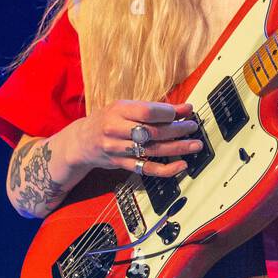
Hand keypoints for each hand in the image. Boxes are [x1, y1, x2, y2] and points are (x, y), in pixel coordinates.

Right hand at [69, 100, 201, 176]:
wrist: (82, 141)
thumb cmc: (110, 119)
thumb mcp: (127, 108)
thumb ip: (156, 108)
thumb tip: (187, 108)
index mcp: (118, 110)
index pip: (147, 112)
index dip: (169, 113)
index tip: (185, 113)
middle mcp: (116, 130)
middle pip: (151, 132)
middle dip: (177, 131)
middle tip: (193, 128)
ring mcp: (118, 149)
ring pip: (151, 150)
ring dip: (177, 149)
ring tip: (195, 145)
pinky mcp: (121, 164)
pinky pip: (146, 168)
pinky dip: (165, 169)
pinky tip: (181, 165)